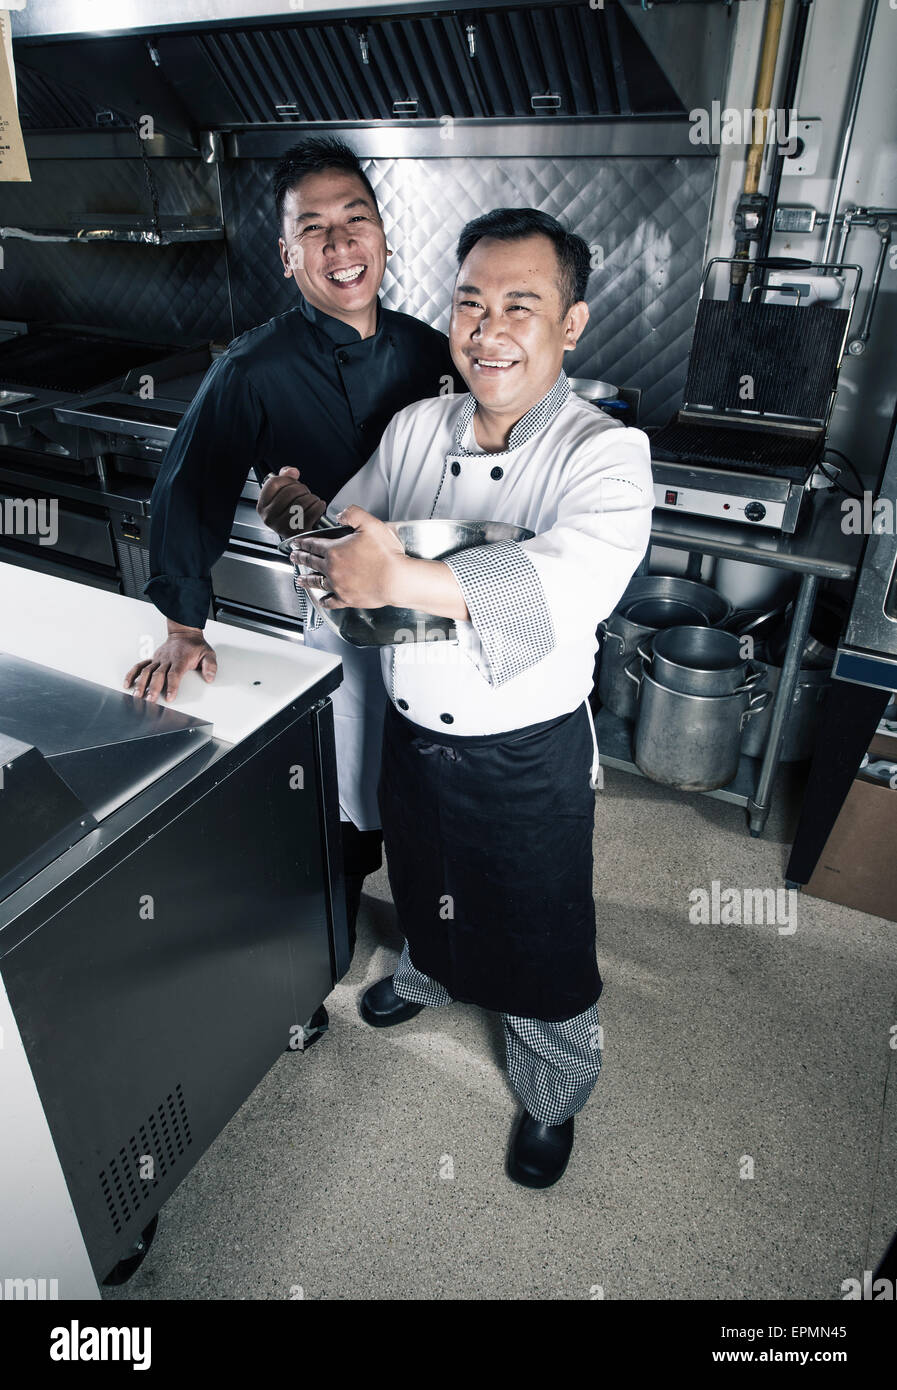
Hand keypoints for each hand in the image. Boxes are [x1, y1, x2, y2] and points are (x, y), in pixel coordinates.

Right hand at [124, 626, 216, 701]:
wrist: (184, 633)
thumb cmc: (195, 646)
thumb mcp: (208, 654)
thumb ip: (210, 666)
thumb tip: (210, 678)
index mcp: (180, 659)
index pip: (174, 674)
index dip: (172, 686)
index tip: (169, 697)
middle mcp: (167, 660)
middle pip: (158, 675)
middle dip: (153, 688)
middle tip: (150, 700)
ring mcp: (158, 659)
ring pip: (146, 671)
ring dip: (141, 683)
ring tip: (137, 695)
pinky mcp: (153, 659)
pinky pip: (140, 666)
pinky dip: (132, 674)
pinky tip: (128, 684)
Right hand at [257, 467, 326, 538]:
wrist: (298, 533)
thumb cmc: (290, 513)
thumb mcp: (282, 493)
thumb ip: (285, 477)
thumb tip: (293, 472)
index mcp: (262, 506)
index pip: (274, 483)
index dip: (287, 479)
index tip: (292, 483)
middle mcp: (269, 517)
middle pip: (289, 492)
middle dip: (302, 488)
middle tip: (305, 492)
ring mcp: (282, 526)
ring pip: (301, 502)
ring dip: (311, 497)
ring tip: (312, 500)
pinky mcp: (297, 532)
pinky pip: (312, 512)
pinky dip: (319, 506)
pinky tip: (318, 506)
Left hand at [291, 506, 405, 608]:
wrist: (396, 579)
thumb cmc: (386, 554)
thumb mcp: (370, 524)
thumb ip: (352, 514)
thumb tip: (340, 514)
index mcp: (335, 550)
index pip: (313, 545)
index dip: (303, 543)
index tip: (296, 543)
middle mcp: (332, 569)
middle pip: (311, 562)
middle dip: (300, 558)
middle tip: (293, 557)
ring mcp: (339, 585)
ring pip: (317, 582)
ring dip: (307, 579)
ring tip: (300, 579)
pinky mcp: (347, 599)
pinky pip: (332, 601)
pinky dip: (325, 601)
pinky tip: (322, 601)